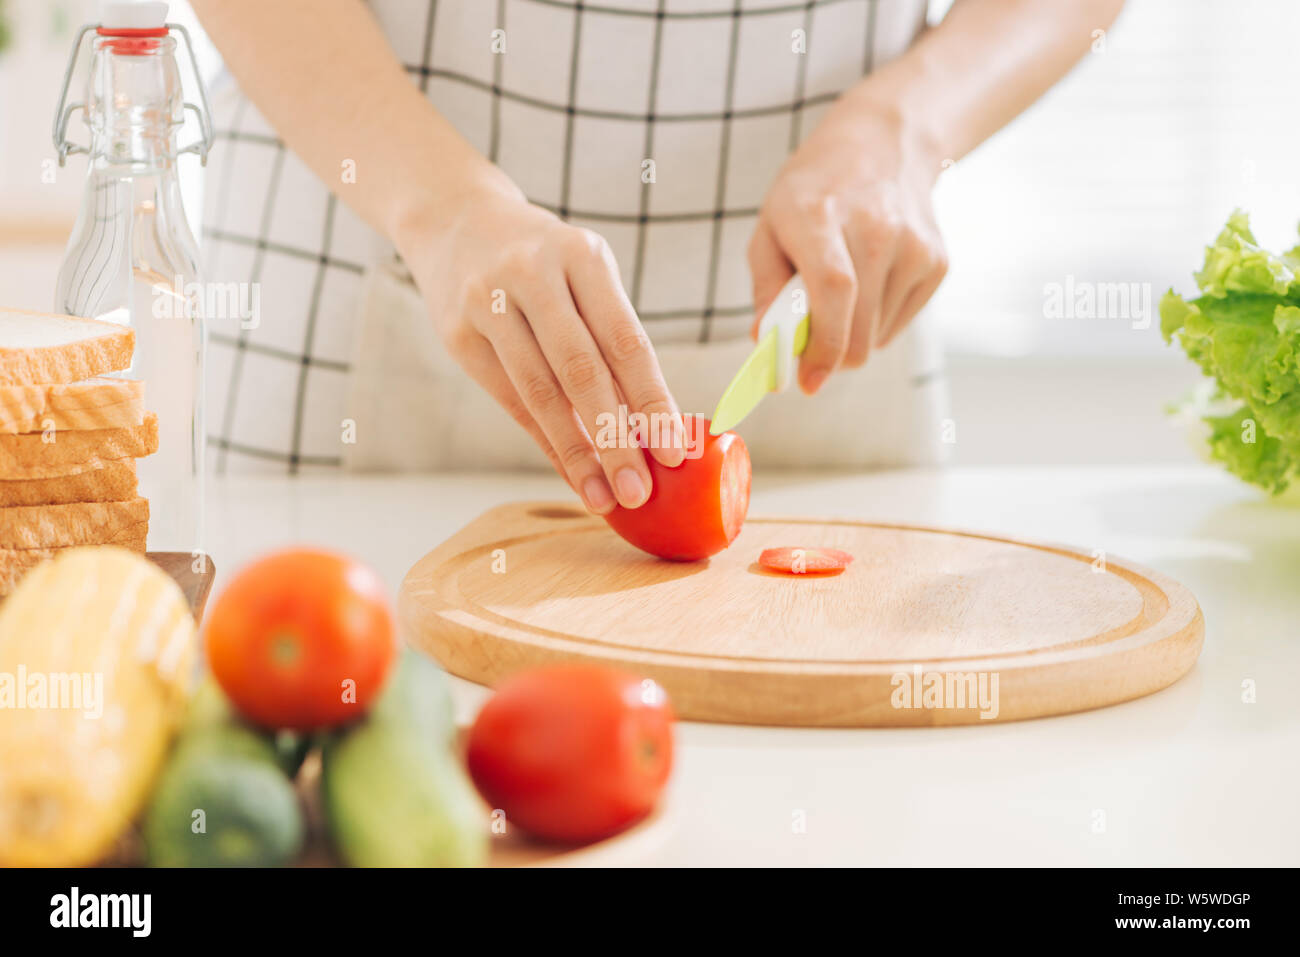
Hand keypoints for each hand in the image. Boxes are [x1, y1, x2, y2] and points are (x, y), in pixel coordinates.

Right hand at [404, 180, 685, 513]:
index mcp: (583, 257)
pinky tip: (570, 471)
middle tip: (639, 490)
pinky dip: (545, 440)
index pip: (626, 341)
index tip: (674, 453)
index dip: (652, 401)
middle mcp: (534, 274)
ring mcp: (489, 303)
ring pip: (540, 393)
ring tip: (604, 495)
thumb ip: (613, 338)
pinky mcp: (458, 335)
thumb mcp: (583, 273)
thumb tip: (653, 425)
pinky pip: (511, 400)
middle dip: (615, 439)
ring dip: (577, 452)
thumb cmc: (541, 260)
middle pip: (582, 371)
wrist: (454, 218)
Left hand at [750, 93, 947, 392]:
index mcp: (822, 217)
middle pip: (857, 329)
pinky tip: (871, 280)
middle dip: (831, 356)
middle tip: (811, 350)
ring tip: (844, 287)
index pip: (833, 292)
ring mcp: (914, 246)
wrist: (884, 144)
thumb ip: (767, 289)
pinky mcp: (937, 262)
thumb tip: (767, 344)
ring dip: (852, 333)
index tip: (806, 382)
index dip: (822, 345)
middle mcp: (876, 230)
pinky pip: (899, 323)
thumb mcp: (771, 226)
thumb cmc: (815, 191)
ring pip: (877, 335)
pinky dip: (877, 319)